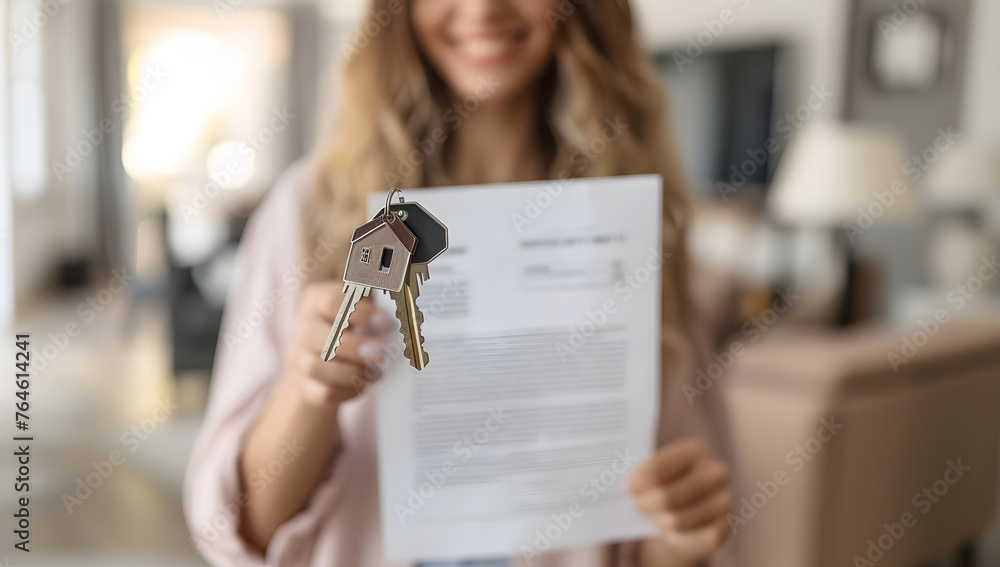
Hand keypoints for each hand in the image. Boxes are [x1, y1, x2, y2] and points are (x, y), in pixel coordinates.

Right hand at [282, 281, 393, 405]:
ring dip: (350, 372)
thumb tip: (402, 299)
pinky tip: (364, 385)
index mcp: (316, 300)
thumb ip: (374, 299)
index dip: (359, 312)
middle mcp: (303, 328)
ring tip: (376, 373)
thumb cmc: (347, 324)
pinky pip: (321, 393)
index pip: (331, 302)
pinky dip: (345, 392)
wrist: (320, 356)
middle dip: (353, 346)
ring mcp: (298, 358)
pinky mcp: (304, 385)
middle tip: (380, 352)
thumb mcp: (357, 305)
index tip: (385, 323)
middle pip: (320, 336)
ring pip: (316, 367)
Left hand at [629, 439, 731, 565]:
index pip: (659, 468)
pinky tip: (675, 528)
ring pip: (677, 519)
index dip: (638, 482)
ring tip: (656, 516)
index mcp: (694, 449)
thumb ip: (638, 473)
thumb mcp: (651, 473)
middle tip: (637, 505)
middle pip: (666, 496)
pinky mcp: (727, 525)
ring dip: (659, 521)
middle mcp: (715, 471)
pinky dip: (678, 536)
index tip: (628, 488)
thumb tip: (608, 477)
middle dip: (645, 505)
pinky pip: (693, 536)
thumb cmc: (662, 486)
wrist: (684, 514)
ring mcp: (725, 498)